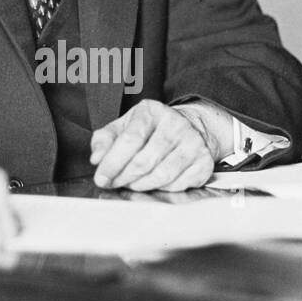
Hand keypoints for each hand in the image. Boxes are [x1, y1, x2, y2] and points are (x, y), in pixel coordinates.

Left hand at [89, 99, 223, 191]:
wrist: (188, 128)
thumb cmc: (150, 130)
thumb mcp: (123, 127)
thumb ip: (104, 140)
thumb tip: (97, 159)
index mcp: (151, 111)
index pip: (130, 139)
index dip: (113, 162)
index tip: (101, 178)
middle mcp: (176, 124)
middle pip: (145, 161)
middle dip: (124, 177)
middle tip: (114, 183)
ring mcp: (193, 143)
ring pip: (162, 176)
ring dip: (141, 185)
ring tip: (132, 183)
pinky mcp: (204, 162)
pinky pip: (178, 185)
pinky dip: (161, 189)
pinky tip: (154, 182)